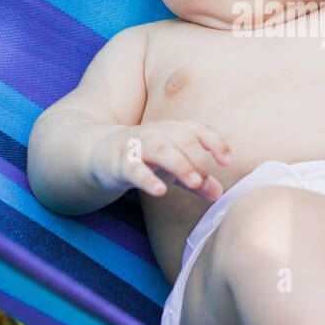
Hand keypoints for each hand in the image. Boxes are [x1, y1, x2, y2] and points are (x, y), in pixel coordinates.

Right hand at [90, 121, 231, 199]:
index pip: (197, 129)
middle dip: (197, 159)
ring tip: (194, 182)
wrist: (98, 153)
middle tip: (205, 179)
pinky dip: (147, 179)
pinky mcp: (119, 163)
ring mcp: (137, 146)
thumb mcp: (172, 169)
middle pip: (181, 139)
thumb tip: (218, 195)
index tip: (226, 161)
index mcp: (172, 131)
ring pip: (160, 149)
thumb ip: (196, 181)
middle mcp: (156, 134)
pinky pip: (134, 169)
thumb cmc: (144, 159)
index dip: (214, 141)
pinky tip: (160, 191)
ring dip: (180, 164)